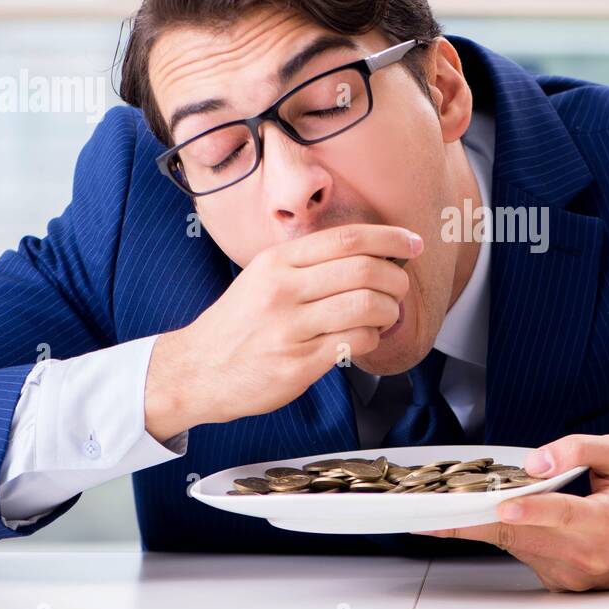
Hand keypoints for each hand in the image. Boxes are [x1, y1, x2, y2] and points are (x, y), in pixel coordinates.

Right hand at [144, 223, 421, 441]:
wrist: (196, 370)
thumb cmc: (239, 324)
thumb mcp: (263, 277)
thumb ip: (308, 264)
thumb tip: (369, 251)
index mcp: (278, 262)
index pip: (347, 239)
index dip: (389, 238)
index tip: (412, 243)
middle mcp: (283, 290)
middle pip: (364, 270)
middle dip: (396, 278)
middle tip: (399, 287)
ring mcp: (290, 328)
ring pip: (366, 306)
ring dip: (388, 311)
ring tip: (384, 316)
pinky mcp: (298, 364)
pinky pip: (355, 343)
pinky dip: (371, 339)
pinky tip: (362, 339)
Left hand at [411, 433, 608, 591]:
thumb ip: (579, 448)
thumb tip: (538, 459)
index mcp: (605, 525)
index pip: (561, 517)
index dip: (530, 511)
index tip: (505, 505)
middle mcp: (585, 557)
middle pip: (518, 535)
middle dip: (470, 520)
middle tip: (427, 514)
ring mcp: (570, 573)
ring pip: (513, 543)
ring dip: (478, 523)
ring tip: (438, 508)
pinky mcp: (560, 579)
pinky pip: (521, 550)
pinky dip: (501, 531)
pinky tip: (480, 514)